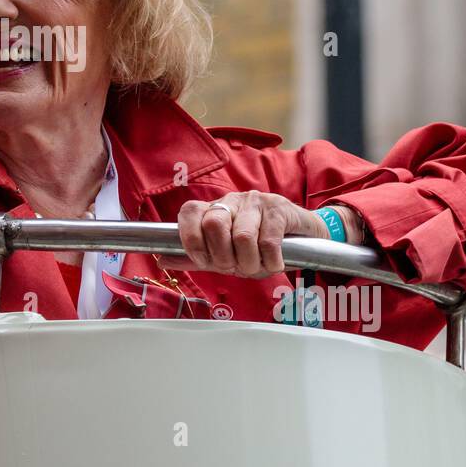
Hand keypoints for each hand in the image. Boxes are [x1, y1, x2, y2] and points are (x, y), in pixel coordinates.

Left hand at [168, 192, 359, 277]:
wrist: (303, 236)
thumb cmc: (260, 245)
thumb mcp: (225, 254)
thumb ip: (196, 257)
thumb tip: (162, 260)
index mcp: (214, 208)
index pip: (189, 213)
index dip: (192, 241)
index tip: (205, 260)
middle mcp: (232, 200)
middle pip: (214, 225)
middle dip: (224, 257)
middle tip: (236, 266)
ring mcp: (256, 201)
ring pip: (242, 237)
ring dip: (250, 263)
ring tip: (257, 266)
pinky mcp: (280, 208)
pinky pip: (268, 241)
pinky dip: (271, 261)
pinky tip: (275, 262)